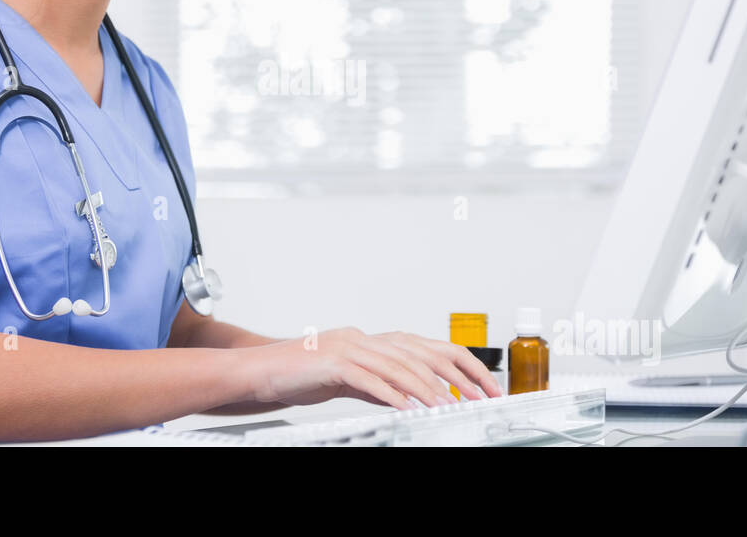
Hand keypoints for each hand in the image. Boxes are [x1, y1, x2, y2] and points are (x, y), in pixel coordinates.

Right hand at [242, 327, 503, 410]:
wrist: (261, 370)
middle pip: (422, 353)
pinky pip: (368, 379)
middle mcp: (366, 338)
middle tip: (479, 398)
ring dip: (428, 388)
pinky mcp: (332, 363)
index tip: (484, 386)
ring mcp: (349, 347)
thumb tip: (411, 398)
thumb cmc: (303, 375)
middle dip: (456, 377)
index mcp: (374, 340)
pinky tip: (407, 408)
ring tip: (448, 407)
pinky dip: (391, 394)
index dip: (462, 366)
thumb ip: (381, 384)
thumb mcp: (351, 379)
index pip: (429, 348)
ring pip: (399, 365)